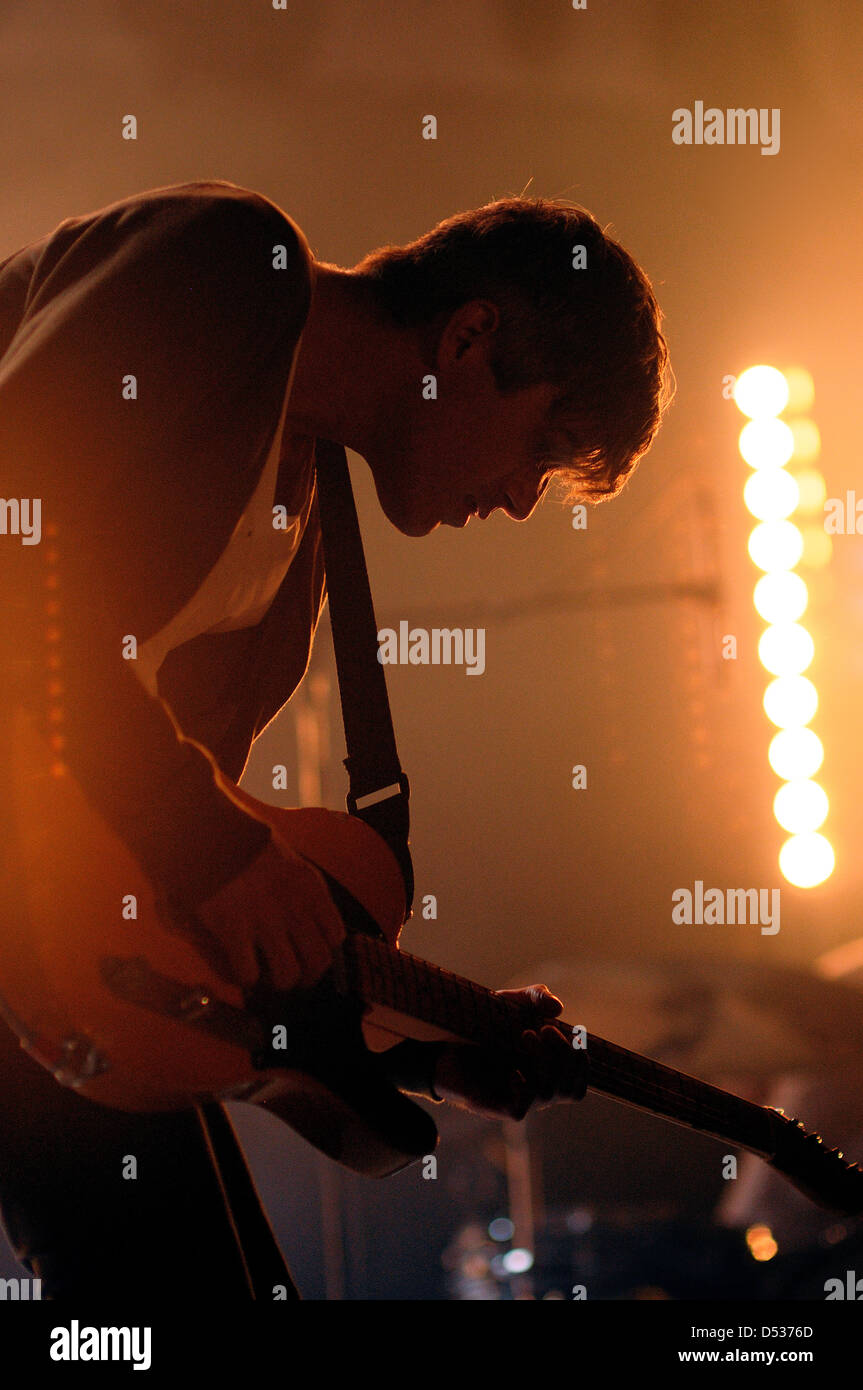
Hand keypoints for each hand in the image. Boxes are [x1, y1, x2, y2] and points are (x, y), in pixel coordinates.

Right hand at [166, 836, 345, 990]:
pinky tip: (240, 969)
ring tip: (266, 977)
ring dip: (278, 982)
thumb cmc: (250, 847)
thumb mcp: (292, 864)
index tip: (309, 954)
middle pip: (318, 962)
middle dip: (306, 977)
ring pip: (288, 975)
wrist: (213, 833)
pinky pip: (249, 973)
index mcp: (312, 889)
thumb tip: (310, 926)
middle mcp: (295, 907)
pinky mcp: (234, 929)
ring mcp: (265, 920)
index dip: (324, 951)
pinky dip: (245, 978)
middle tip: (291, 975)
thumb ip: (305, 894)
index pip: (336, 936)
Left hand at [431, 984, 587, 1118]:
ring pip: (549, 1095)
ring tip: (524, 1035)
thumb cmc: (480, 1025)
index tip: (573, 1036)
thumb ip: (535, 997)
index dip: (582, 1064)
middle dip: (564, 1056)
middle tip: (542, 1029)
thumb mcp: (510, 1003)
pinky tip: (512, 1071)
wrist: (442, 1040)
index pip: (578, 1084)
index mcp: (544, 1072)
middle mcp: (535, 1089)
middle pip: (570, 1089)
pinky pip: (521, 1109)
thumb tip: (558, 1007)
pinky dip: (524, 1086)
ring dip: (542, 1061)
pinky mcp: (495, 1106)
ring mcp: (517, 1099)